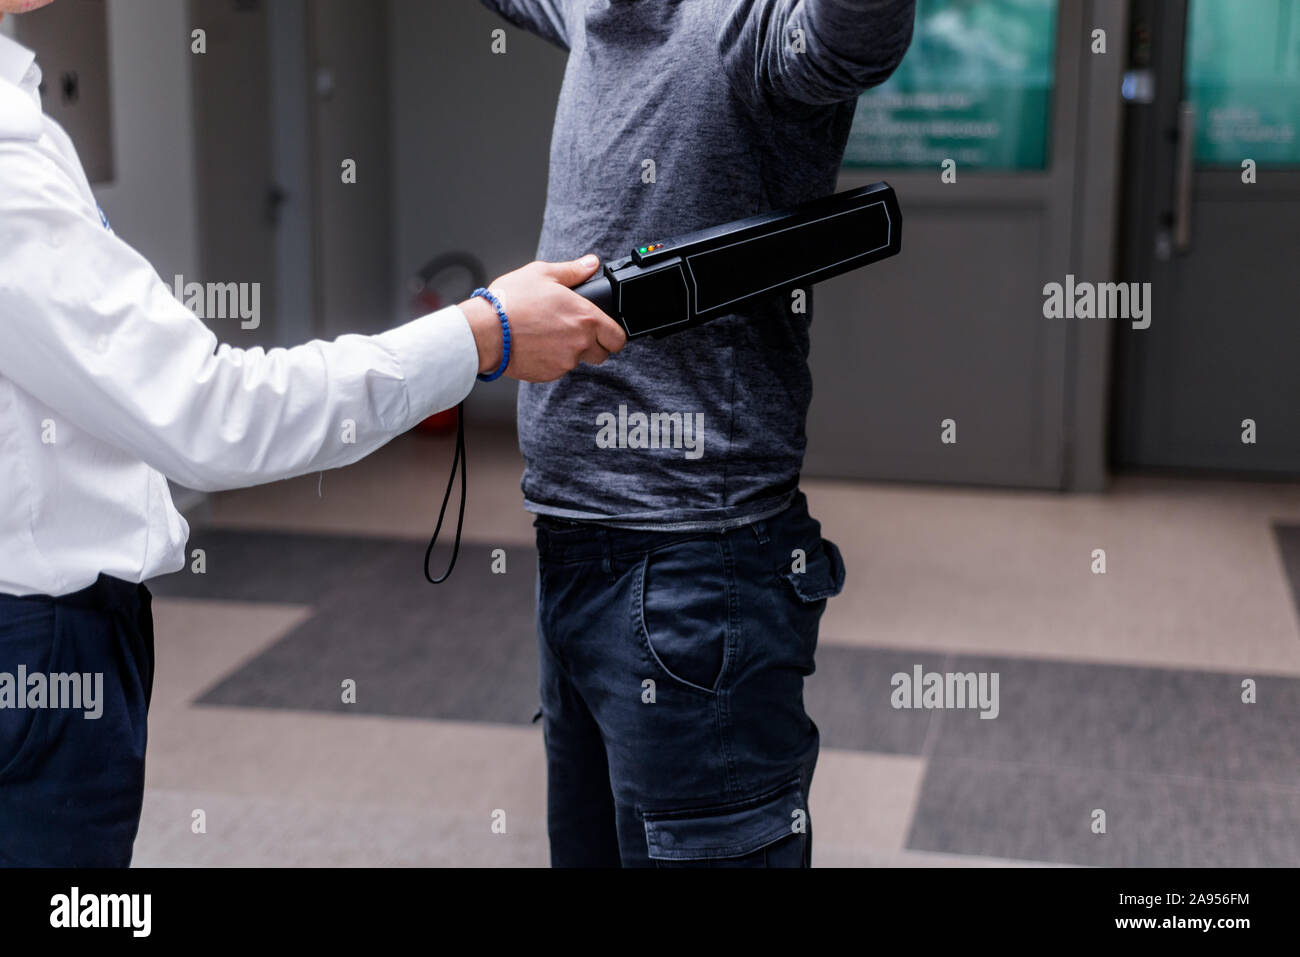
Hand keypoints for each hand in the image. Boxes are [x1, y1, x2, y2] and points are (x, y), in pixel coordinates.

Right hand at [460, 255, 626, 382]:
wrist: (484, 331)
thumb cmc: (510, 301)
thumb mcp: (542, 274)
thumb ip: (573, 270)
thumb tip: (591, 263)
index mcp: (585, 317)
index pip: (618, 338)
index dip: (613, 334)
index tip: (604, 330)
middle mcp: (580, 343)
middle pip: (602, 354)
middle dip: (593, 345)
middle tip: (574, 331)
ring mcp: (564, 362)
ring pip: (578, 361)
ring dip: (570, 351)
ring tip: (547, 334)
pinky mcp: (548, 375)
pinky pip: (558, 369)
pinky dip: (551, 360)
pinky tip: (536, 344)